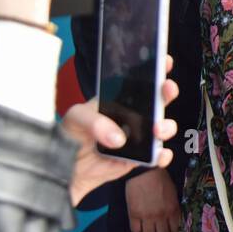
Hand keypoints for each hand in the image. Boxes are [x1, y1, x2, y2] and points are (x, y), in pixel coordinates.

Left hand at [65, 57, 178, 204]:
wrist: (65, 169)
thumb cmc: (70, 135)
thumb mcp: (75, 118)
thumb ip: (93, 122)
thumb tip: (119, 138)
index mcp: (118, 99)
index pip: (140, 80)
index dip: (155, 69)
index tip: (165, 61)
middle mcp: (133, 115)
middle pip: (158, 100)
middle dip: (167, 92)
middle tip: (167, 89)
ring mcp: (138, 137)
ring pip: (162, 128)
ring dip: (167, 126)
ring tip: (158, 129)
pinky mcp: (138, 158)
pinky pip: (157, 156)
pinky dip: (163, 155)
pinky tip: (158, 154)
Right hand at [126, 166, 181, 231]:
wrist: (144, 170)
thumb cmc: (160, 178)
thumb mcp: (172, 192)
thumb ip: (173, 207)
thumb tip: (173, 218)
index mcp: (172, 209)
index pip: (175, 230)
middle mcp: (161, 215)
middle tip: (160, 230)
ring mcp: (146, 216)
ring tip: (149, 228)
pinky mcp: (134, 214)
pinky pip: (135, 231)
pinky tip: (139, 227)